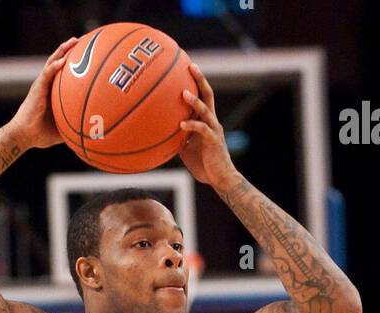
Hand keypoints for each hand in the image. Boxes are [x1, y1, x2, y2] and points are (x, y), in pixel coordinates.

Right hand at [8, 37, 78, 150]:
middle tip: (84, 40)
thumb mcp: (63, 129)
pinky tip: (63, 60)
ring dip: (63, 51)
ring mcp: (42, 84)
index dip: (73, 61)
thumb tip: (93, 132)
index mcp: (52, 91)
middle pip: (59, 61)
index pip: (64, 72)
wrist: (25, 135)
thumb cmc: (41, 134)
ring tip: (74, 41)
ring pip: (53, 62)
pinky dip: (55, 66)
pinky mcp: (37, 88)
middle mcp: (47, 84)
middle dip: (70, 49)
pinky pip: (47, 74)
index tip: (87, 54)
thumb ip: (75, 126)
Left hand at [178, 62, 235, 186]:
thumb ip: (177, 138)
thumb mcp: (186, 149)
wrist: (220, 179)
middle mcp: (212, 121)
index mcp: (206, 121)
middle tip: (191, 66)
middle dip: (200, 79)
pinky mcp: (213, 141)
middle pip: (208, 94)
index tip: (187, 67)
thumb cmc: (203, 165)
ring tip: (183, 94)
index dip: (196, 82)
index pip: (203, 96)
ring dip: (194, 101)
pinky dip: (192, 125)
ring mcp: (214, 129)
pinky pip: (202, 129)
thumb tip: (159, 134)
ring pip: (205, 109)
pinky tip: (181, 124)